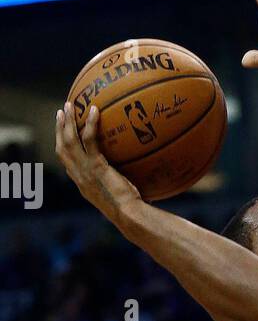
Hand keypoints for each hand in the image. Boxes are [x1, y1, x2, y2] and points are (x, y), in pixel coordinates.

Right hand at [55, 102, 140, 220]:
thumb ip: (119, 183)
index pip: (66, 161)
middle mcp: (78, 176)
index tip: (62, 133)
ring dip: (68, 122)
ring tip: (70, 105)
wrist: (128, 215)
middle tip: (61, 112)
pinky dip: (89, 123)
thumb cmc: (130, 210)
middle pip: (62, 148)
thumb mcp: (119, 195)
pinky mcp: (95, 166)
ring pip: (69, 141)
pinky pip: (89, 140)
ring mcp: (85, 171)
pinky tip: (94, 110)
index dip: (62, 145)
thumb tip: (135, 176)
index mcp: (82, 183)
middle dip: (59, 129)